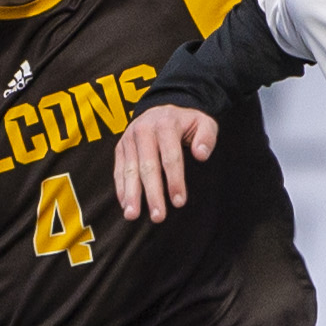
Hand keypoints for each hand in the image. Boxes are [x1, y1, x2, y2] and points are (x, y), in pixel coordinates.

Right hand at [113, 104, 220, 222]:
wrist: (161, 109)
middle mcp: (144, 130)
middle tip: (158, 216)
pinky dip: (121, 188)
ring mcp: (129, 139)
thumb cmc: (186, 122)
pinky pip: (118, 170)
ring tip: (132, 215)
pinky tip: (125, 205)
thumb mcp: (204, 122)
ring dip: (131, 195)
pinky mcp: (120, 148)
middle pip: (148, 166)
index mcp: (166, 124)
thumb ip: (207, 137)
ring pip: (130, 170)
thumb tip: (201, 155)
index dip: (175, 180)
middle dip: (152, 193)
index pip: (171, 156)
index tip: (179, 202)